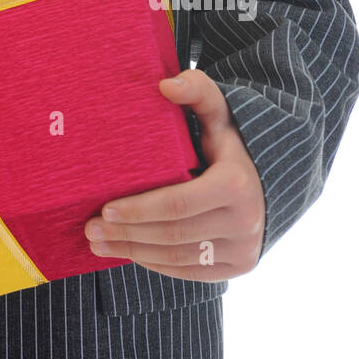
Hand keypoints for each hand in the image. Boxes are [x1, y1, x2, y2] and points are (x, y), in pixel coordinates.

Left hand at [84, 69, 264, 280]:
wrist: (268, 178)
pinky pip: (191, 273)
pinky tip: (130, 254)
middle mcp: (245, 221)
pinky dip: (157, 266)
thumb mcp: (217, 111)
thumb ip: (196, 90)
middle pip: (173, 235)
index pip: (178, 204)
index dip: (139, 210)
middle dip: (127, 235)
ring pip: (179, 259)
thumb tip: (165, 86)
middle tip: (89, 230)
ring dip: (134, 253)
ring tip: (99, 245)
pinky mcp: (239, 266)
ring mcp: (243, 249)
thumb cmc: (229, 141)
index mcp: (235, 184)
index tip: (104, 209)